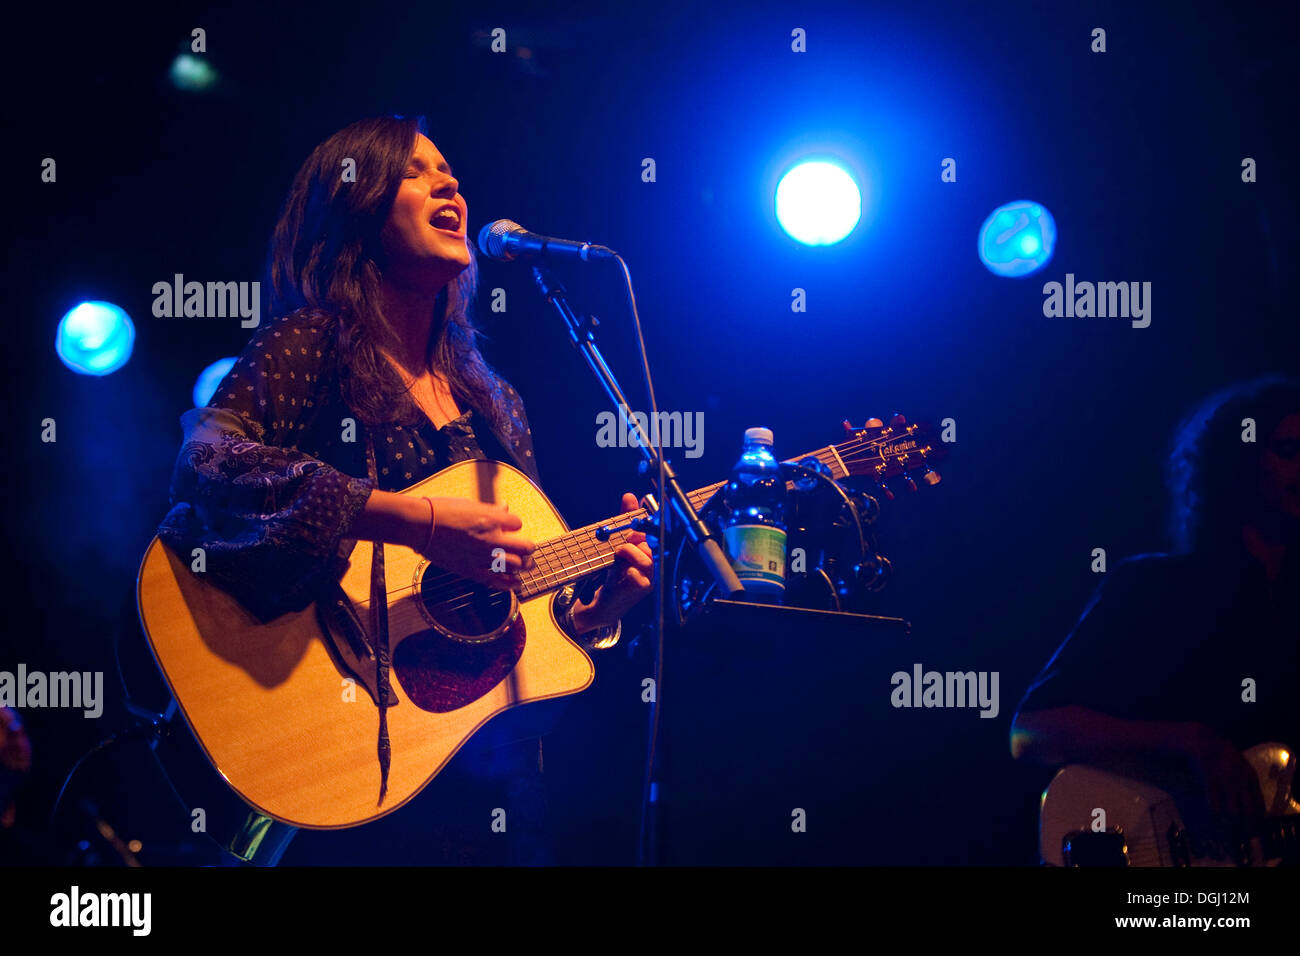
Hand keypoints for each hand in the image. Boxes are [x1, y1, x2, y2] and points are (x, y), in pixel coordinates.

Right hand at [418, 496, 534, 590]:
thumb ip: (491, 510)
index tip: (510, 528)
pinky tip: (516, 584)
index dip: (514, 526)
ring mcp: (483, 556)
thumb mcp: (471, 504)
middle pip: (525, 547)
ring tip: (524, 565)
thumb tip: (505, 508)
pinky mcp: (472, 571)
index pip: (518, 523)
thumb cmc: (441, 511)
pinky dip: (509, 584)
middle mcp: (492, 538)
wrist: (420, 526)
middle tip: (527, 550)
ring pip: (516, 565)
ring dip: (523, 566)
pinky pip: (497, 582)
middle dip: (528, 549)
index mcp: (492, 518)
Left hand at [571, 493, 653, 632]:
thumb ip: (625, 521)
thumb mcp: (619, 544)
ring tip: (618, 560)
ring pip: (640, 555)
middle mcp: (656, 562)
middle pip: (647, 541)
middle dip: (631, 540)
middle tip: (620, 548)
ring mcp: (652, 575)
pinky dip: (623, 568)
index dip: (645, 523)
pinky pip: (635, 570)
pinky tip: (618, 574)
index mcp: (653, 550)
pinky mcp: (644, 586)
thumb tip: (629, 497)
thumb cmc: (615, 574)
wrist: (606, 603)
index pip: (654, 531)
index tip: (634, 515)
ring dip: (625, 554)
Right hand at [1182, 723, 1265, 840]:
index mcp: (1251, 777)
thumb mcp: (1239, 764)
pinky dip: (1217, 817)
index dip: (1257, 820)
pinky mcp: (1211, 783)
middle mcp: (1242, 782)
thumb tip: (1247, 800)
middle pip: (1250, 812)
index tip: (1252, 828)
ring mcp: (1226, 783)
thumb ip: (1244, 780)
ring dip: (1232, 825)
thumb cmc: (1219, 752)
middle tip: (1241, 834)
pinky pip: (1215, 806)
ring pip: (1234, 812)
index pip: (1260, 805)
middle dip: (1247, 827)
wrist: (1202, 740)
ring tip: (1228, 831)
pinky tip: (1215, 821)